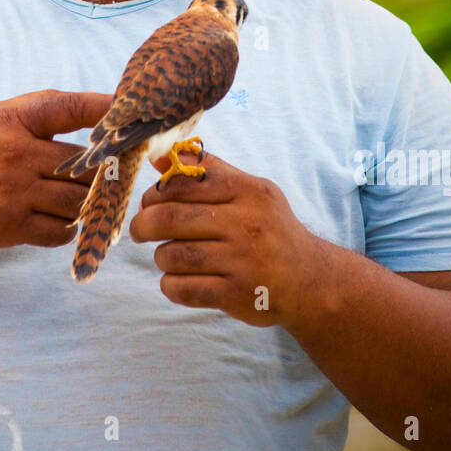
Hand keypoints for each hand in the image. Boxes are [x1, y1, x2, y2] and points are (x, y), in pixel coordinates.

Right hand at [0, 89, 112, 251]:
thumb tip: (91, 112)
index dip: (103, 108)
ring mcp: (13, 192)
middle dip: (102, 170)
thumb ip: (35, 115)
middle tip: (117, 173)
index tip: (126, 110)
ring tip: (87, 200)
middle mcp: (14, 153)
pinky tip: (61, 219)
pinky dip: (67, 227)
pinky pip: (58, 231)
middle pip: (82, 164)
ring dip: (87, 203)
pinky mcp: (8, 226)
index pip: (68, 107)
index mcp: (11, 119)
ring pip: (76, 201)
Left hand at [129, 147, 319, 327]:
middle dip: (144, 224)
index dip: (155, 193)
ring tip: (168, 257)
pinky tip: (178, 280)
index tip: (148, 203)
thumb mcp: (250, 190)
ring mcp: (242, 262)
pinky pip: (182, 289)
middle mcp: (245, 224)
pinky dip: (170, 285)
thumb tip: (159, 156)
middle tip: (140, 231)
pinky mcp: (236, 295)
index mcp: (247, 191)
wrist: (310, 279)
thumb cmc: (270, 229)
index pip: (183, 183)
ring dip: (161, 257)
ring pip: (173, 256)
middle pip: (171, 218)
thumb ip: (207, 171)